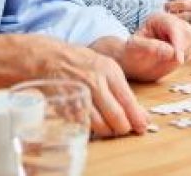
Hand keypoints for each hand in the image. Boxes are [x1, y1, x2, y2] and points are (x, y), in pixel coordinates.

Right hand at [0, 33, 146, 136]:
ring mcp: (80, 93)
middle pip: (117, 116)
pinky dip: (89, 129)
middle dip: (122, 128)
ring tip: (107, 128)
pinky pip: (83, 125)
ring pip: (101, 125)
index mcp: (109, 70)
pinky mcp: (66, 104)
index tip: (141, 127)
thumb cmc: (81, 63)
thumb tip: (140, 115)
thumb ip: (122, 90)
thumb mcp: (105, 68)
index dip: (136, 118)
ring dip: (107, 131)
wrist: (48, 58)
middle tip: (122, 129)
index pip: (128, 101)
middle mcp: (96, 81)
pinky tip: (91, 124)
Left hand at [130, 12, 190, 78]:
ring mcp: (182, 26)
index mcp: (157, 18)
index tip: (178, 60)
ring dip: (187, 52)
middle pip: (188, 32)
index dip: (178, 44)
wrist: (134, 58)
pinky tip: (179, 57)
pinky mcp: (189, 36)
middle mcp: (172, 19)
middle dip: (182, 49)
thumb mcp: (134, 49)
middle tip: (170, 61)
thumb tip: (170, 51)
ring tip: (172, 59)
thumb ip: (150, 48)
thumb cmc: (132, 53)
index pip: (174, 28)